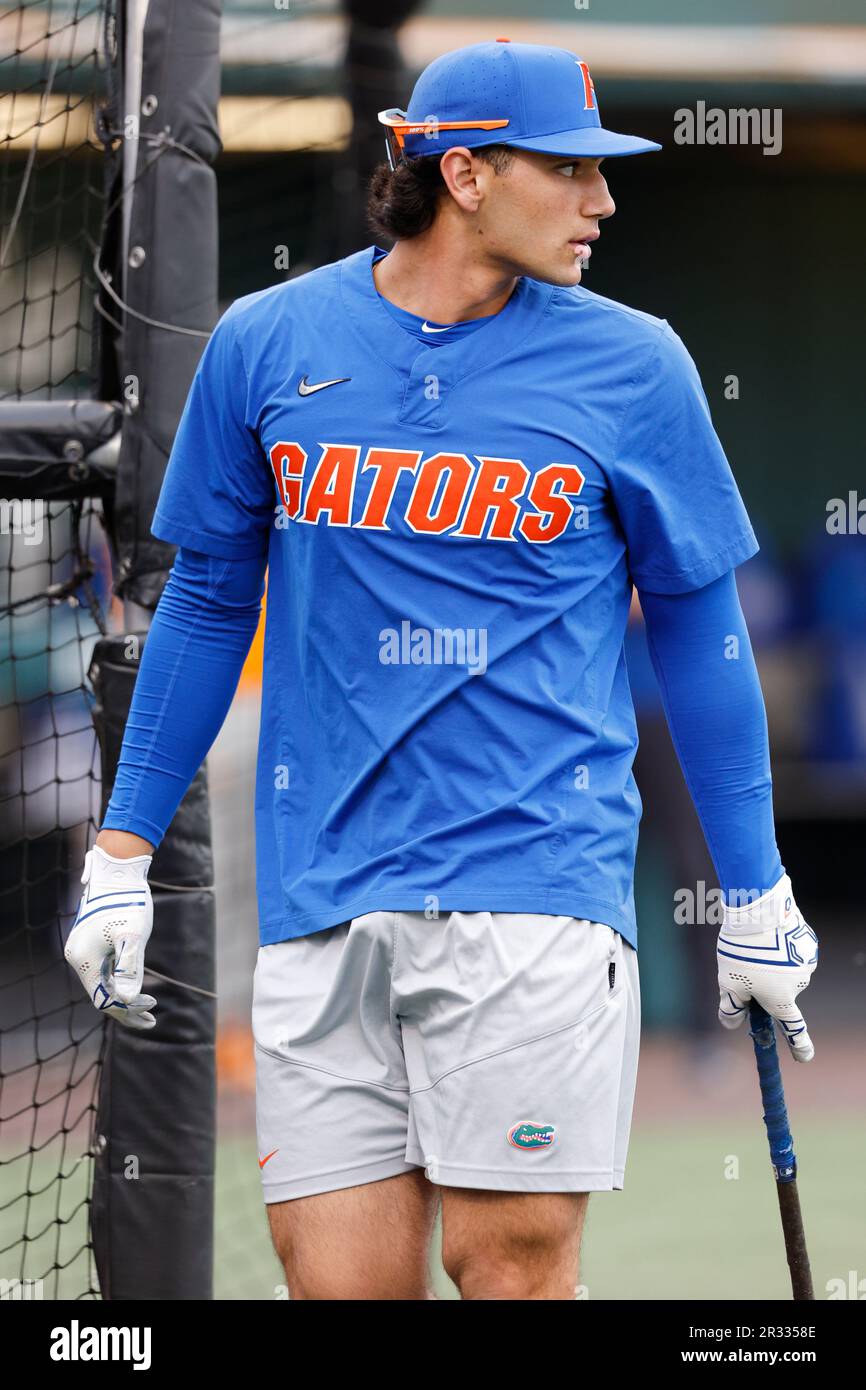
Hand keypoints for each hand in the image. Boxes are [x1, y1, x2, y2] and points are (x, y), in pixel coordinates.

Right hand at [65, 844, 156, 1029]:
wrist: (118, 873)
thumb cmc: (128, 902)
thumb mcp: (133, 936)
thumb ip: (129, 967)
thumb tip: (126, 1000)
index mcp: (85, 960)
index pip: (103, 999)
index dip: (127, 1011)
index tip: (152, 1010)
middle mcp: (79, 957)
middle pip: (101, 994)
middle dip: (126, 1008)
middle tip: (152, 1019)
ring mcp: (83, 949)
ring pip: (102, 982)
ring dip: (124, 996)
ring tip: (148, 1006)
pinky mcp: (91, 942)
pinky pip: (103, 970)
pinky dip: (119, 981)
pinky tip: (135, 984)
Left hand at [717, 874, 817, 1061]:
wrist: (760, 911)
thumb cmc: (743, 952)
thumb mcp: (728, 982)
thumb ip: (731, 1007)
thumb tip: (730, 1024)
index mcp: (782, 1000)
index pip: (793, 1029)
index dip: (799, 1046)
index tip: (804, 1058)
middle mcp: (799, 984)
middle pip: (779, 989)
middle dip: (762, 982)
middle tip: (742, 965)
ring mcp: (806, 961)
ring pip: (783, 966)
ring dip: (770, 961)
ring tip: (752, 944)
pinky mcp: (807, 940)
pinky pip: (790, 947)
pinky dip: (780, 944)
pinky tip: (767, 932)